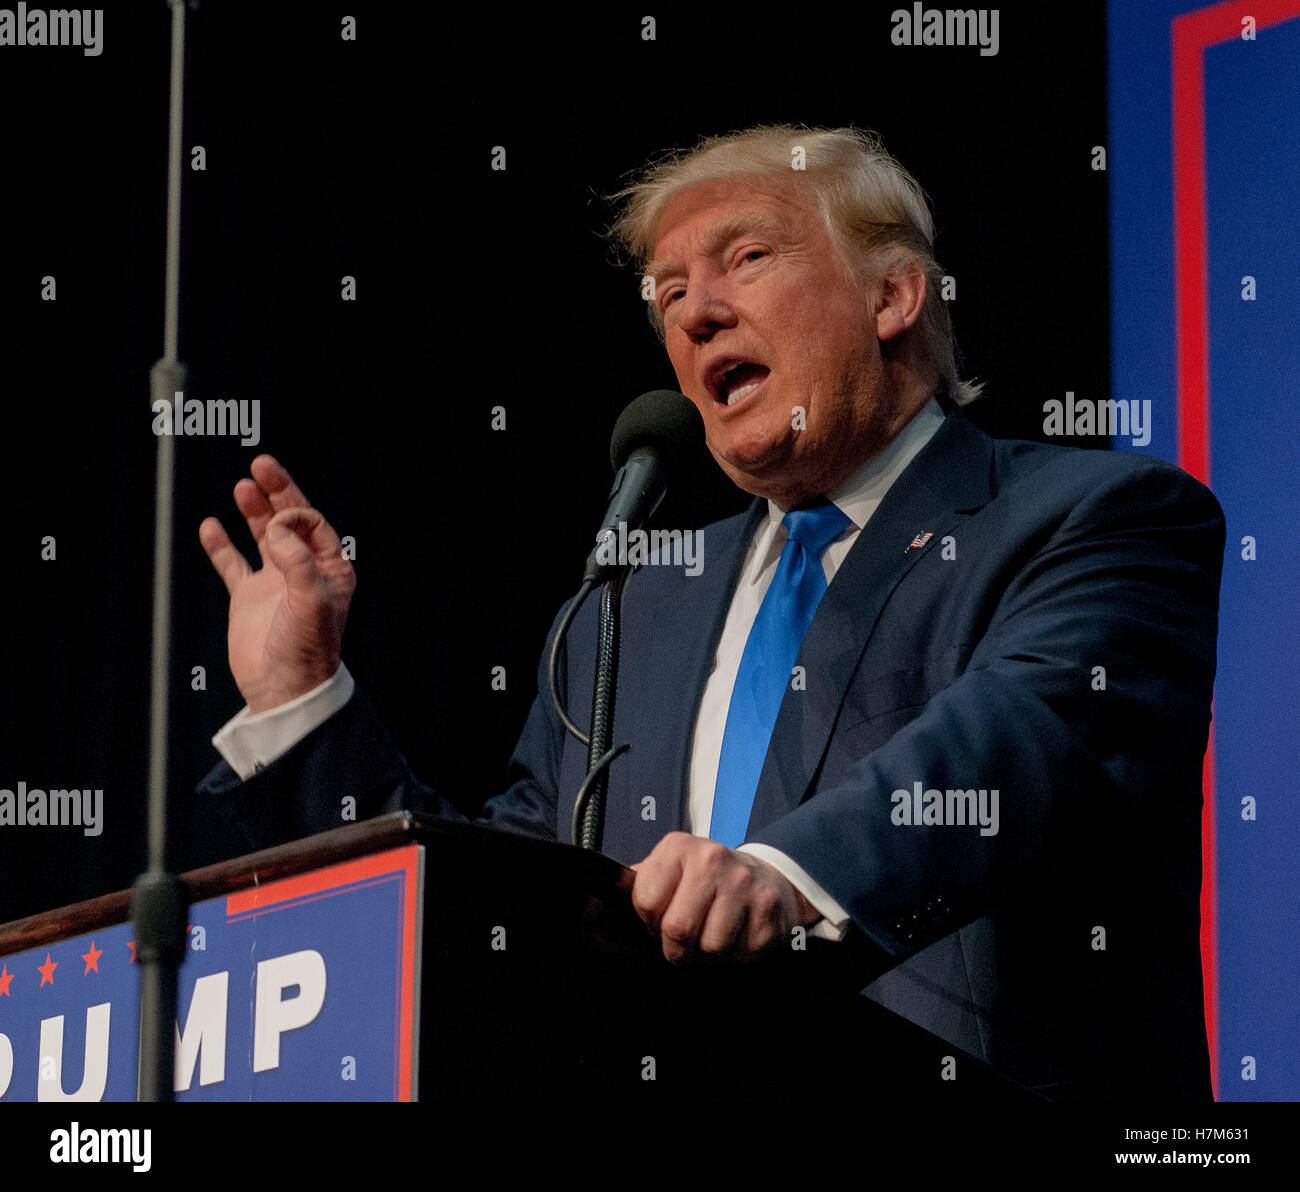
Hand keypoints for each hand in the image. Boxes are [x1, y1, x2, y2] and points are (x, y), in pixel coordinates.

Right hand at [199, 455, 355, 713]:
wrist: (284, 690)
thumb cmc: (308, 650)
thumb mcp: (312, 601)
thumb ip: (298, 560)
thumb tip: (280, 528)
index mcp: (330, 569)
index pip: (313, 524)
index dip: (296, 513)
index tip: (280, 521)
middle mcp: (304, 571)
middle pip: (290, 521)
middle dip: (277, 492)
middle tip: (260, 464)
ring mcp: (275, 583)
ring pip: (263, 536)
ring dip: (254, 511)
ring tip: (243, 486)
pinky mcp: (248, 598)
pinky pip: (233, 564)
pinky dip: (221, 545)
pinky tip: (210, 526)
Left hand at [630, 832, 819, 962]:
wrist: (766, 878)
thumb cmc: (705, 881)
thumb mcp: (671, 870)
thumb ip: (638, 885)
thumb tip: (592, 909)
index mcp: (678, 847)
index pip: (646, 901)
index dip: (649, 924)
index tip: (659, 924)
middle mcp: (711, 858)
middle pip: (677, 928)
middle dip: (676, 950)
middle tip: (683, 946)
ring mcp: (743, 883)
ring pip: (710, 947)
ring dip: (707, 956)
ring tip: (711, 938)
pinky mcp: (767, 910)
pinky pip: (739, 956)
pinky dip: (734, 958)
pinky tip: (736, 937)